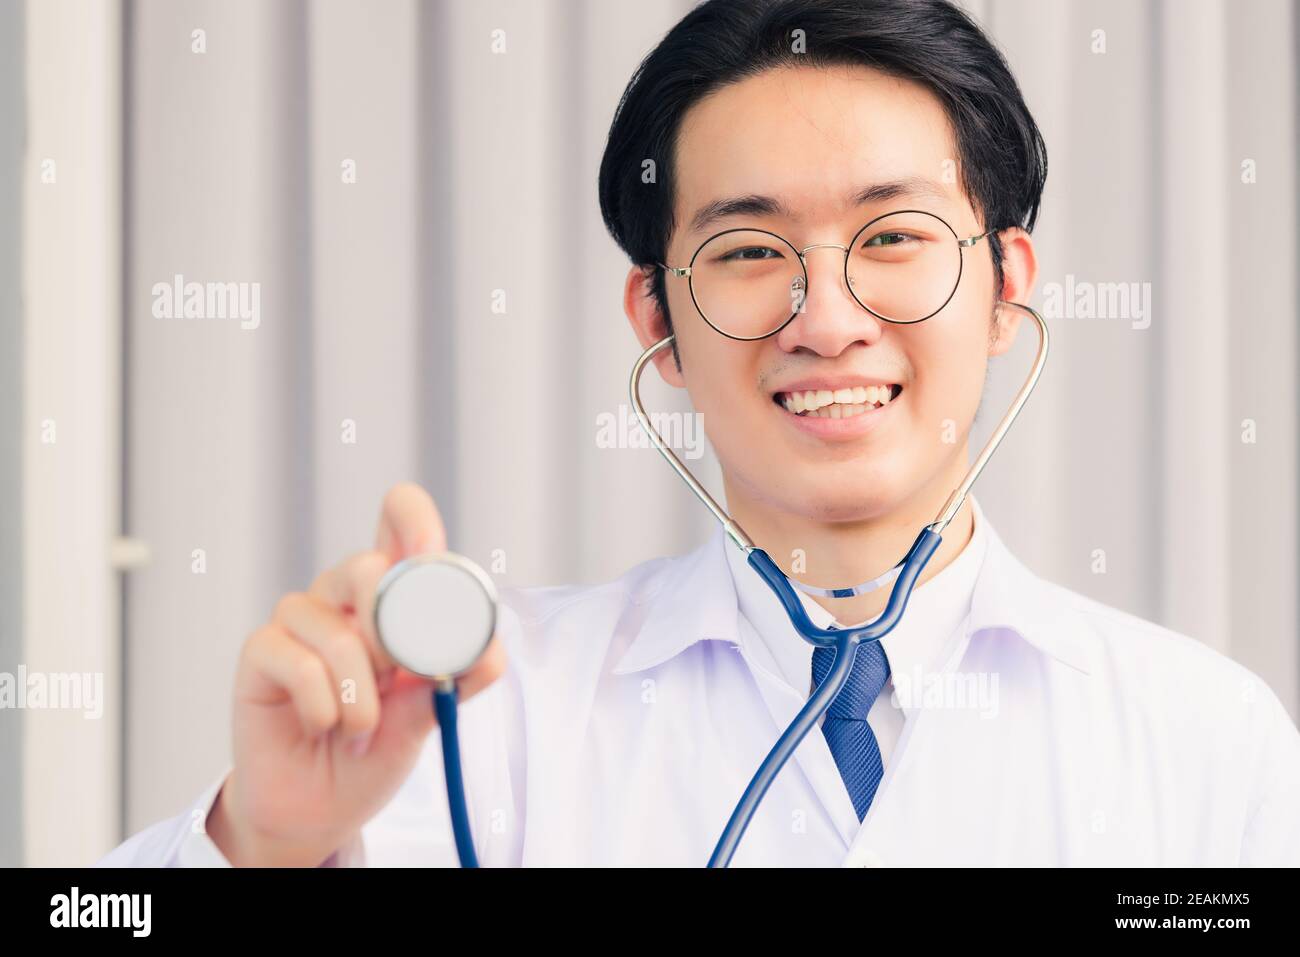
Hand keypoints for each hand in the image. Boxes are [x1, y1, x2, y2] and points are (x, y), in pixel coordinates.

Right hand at [206, 482, 506, 865]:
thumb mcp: (429, 715)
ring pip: (336, 629)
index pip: (398, 520)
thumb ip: (459, 677)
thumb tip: (489, 649)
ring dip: (360, 695)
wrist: (321, 809)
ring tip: (361, 729)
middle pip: (366, 567)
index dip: (413, 520)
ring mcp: (298, 621)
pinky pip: (296, 662)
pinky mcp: (261, 653)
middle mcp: (342, 597)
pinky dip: (323, 707)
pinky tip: (323, 728)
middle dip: (392, 634)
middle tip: (396, 681)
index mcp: (391, 597)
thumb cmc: (376, 749)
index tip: (429, 554)